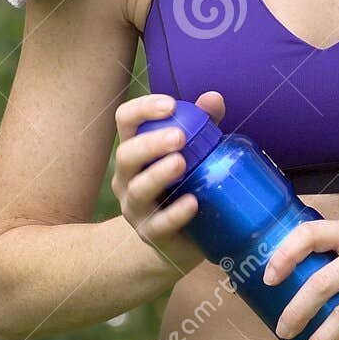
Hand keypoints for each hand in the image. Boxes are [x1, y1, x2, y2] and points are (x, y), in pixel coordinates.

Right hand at [111, 90, 224, 261]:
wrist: (178, 240)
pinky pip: (158, 225)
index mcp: (136, 150)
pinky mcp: (151, 235)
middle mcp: (128, 177)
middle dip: (150, 144)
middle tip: (179, 136)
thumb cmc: (185, 184)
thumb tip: (213, 99)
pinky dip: (175, 213)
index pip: (125, 120)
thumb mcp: (195, 151)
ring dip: (158, 174)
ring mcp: (135, 208)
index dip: (143, 109)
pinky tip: (192, 203)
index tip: (170, 104)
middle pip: (126, 155)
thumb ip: (203, 124)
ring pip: (138, 189)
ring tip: (181, 163)